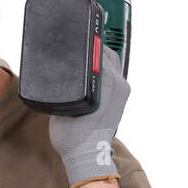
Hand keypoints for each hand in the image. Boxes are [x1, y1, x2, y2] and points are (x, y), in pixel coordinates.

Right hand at [48, 44, 129, 187]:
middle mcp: (117, 84)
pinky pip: (115, 79)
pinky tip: (92, 74)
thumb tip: (69, 68)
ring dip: (102, 60)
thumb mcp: (66, 102)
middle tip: (82, 42)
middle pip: (110, 55)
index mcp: (105, 81)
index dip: (91, 40)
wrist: (86, 154)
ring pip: (114, 66)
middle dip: (98, 47)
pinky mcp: (120, 101)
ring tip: (86, 57)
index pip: (101, 50)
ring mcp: (121, 93)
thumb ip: (70, 83)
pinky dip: (105, 73)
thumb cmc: (74, 134)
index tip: (81, 32)